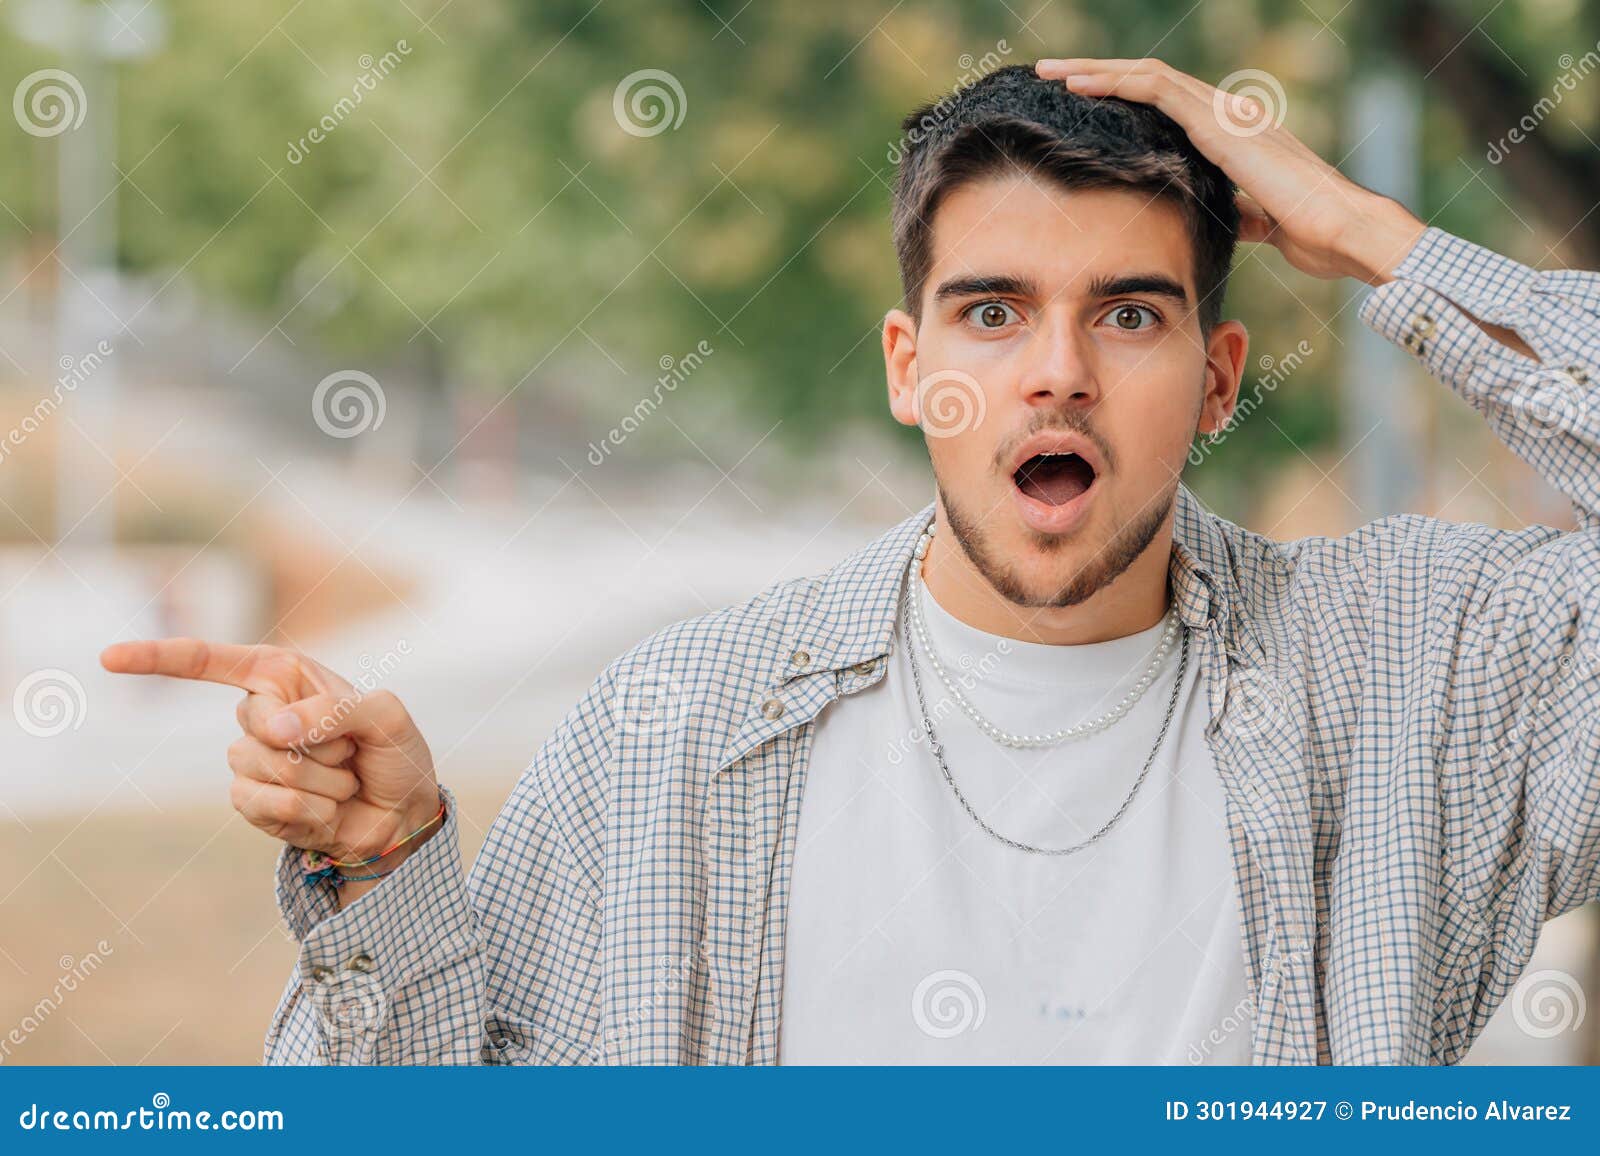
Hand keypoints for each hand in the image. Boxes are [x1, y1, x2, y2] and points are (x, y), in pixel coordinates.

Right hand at [100, 638, 438, 860]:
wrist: (402, 816)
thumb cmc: (396, 755)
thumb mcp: (387, 717)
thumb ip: (337, 710)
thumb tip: (275, 727)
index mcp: (286, 675)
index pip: (212, 661)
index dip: (158, 658)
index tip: (109, 658)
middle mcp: (263, 713)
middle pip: (255, 722)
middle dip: (317, 740)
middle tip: (349, 751)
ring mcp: (254, 761)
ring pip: (261, 767)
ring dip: (320, 779)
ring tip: (343, 781)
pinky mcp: (254, 803)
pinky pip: (260, 804)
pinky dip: (307, 810)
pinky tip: (327, 812)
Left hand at [1034, 58, 1426, 284]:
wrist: (1342, 230)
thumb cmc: (1312, 233)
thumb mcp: (1259, 221)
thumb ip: (1239, 208)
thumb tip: (1230, 215)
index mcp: (1232, 134)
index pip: (1165, 105)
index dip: (1121, 100)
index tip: (1079, 104)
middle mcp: (1226, 113)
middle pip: (1149, 80)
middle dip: (1097, 75)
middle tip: (1050, 74)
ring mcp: (1224, 113)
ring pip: (1146, 75)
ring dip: (1094, 71)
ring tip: (1051, 72)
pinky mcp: (1219, 122)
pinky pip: (1158, 88)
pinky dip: (1115, 83)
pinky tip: (1079, 87)